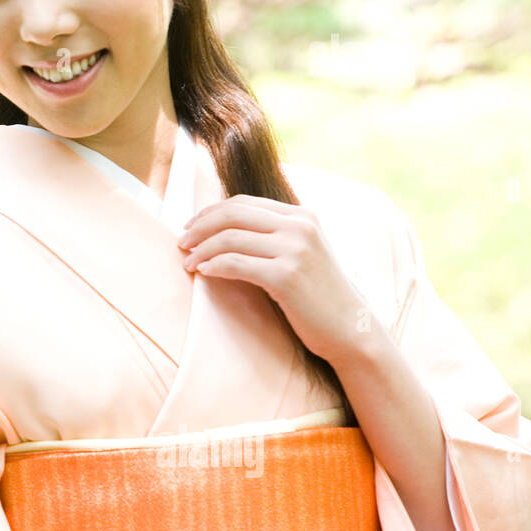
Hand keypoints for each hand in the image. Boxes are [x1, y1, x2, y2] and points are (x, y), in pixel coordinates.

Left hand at [177, 196, 372, 364]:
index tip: (191, 226)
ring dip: (201, 250)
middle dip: (200, 227)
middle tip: (181, 243)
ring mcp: (295, 250)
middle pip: (232, 214)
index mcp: (302, 216)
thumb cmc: (318, 294)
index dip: (211, 212)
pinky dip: (213, 266)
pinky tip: (203, 273)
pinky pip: (235, 263)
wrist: (350, 328)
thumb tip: (223, 228)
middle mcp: (300, 226)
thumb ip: (273, 235)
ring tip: (188, 263)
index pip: (243, 202)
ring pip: (229, 238)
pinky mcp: (286, 276)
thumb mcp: (302, 253)